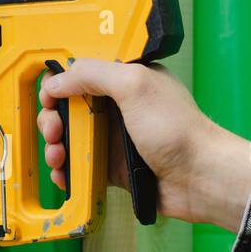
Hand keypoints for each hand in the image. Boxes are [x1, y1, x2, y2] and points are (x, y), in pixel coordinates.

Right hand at [39, 59, 250, 231]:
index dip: (59, 85)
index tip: (50, 99)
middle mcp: (118, 107)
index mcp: (124, 80)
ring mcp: (115, 138)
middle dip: (52, 119)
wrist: (199, 177)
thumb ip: (93, 74)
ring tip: (57, 157)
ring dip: (56, 147)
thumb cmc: (178, 130)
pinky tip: (64, 176)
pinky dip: (68, 171)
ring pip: (71, 138)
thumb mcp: (134, 86)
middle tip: (55, 132)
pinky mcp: (113, 167)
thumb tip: (57, 80)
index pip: (80, 74)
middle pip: (68, 108)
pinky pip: (81, 166)